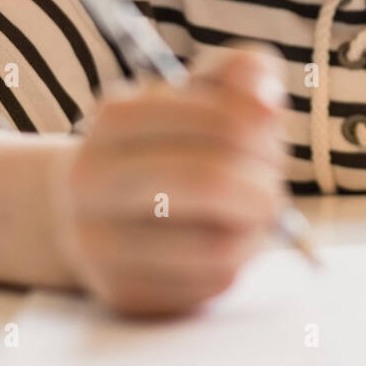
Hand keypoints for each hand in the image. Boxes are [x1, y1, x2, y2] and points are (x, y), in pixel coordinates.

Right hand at [48, 44, 287, 315]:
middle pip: (209, 184)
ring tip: (254, 215)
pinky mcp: (123, 292)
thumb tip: (267, 103)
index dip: (265, 133)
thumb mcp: (199, 90)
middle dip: (263, 184)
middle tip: (274, 185)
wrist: (92, 208)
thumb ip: (241, 72)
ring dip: (257, 230)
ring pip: (216, 247)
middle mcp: (93, 181)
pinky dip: (237, 262)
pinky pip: (209, 284)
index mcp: (114, 118)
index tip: (272, 136)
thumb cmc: (167, 142)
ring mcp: (100, 243)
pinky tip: (226, 241)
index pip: (220, 124)